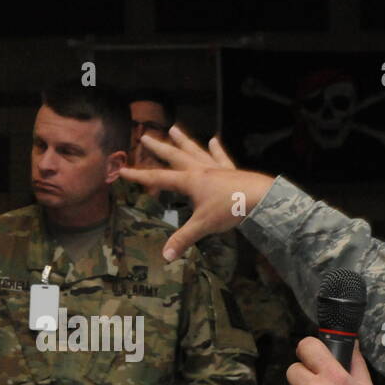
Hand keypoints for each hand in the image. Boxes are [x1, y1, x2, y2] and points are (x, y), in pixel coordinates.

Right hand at [117, 126, 274, 262]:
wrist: (262, 198)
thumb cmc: (230, 209)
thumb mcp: (203, 225)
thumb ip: (183, 239)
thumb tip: (165, 256)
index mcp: (189, 181)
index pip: (158, 178)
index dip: (139, 176)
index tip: (122, 171)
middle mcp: (200, 170)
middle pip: (175, 156)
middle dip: (159, 147)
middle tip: (145, 135)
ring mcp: (216, 168)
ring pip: (195, 151)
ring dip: (184, 141)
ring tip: (174, 128)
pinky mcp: (231, 171)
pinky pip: (221, 158)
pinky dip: (217, 150)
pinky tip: (214, 140)